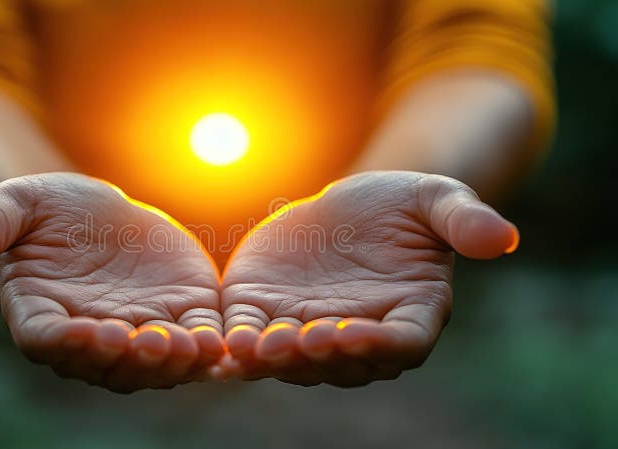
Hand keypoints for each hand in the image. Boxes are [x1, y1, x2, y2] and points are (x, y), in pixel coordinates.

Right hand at [0, 173, 224, 392]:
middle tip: (147, 341)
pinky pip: (192, 342)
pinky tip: (220, 344)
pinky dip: (205, 349)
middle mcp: (89, 337)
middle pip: (106, 364)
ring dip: (172, 361)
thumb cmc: (52, 208)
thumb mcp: (20, 201)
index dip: (68, 342)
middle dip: (129, 358)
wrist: (102, 211)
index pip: (47, 339)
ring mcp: (136, 332)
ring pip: (153, 364)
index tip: (89, 331)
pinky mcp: (178, 318)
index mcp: (41, 314)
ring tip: (191, 345)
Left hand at [220, 171, 518, 385]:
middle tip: (299, 340)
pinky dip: (237, 348)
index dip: (378, 344)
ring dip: (273, 359)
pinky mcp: (267, 317)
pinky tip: (220, 350)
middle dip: (318, 354)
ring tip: (251, 349)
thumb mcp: (435, 199)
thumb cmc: (400, 205)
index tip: (356, 333)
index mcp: (410, 316)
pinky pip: (251, 339)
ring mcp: (309, 332)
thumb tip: (505, 238)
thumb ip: (463, 220)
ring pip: (292, 359)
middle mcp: (359, 337)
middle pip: (340, 361)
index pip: (400, 343)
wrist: (345, 206)